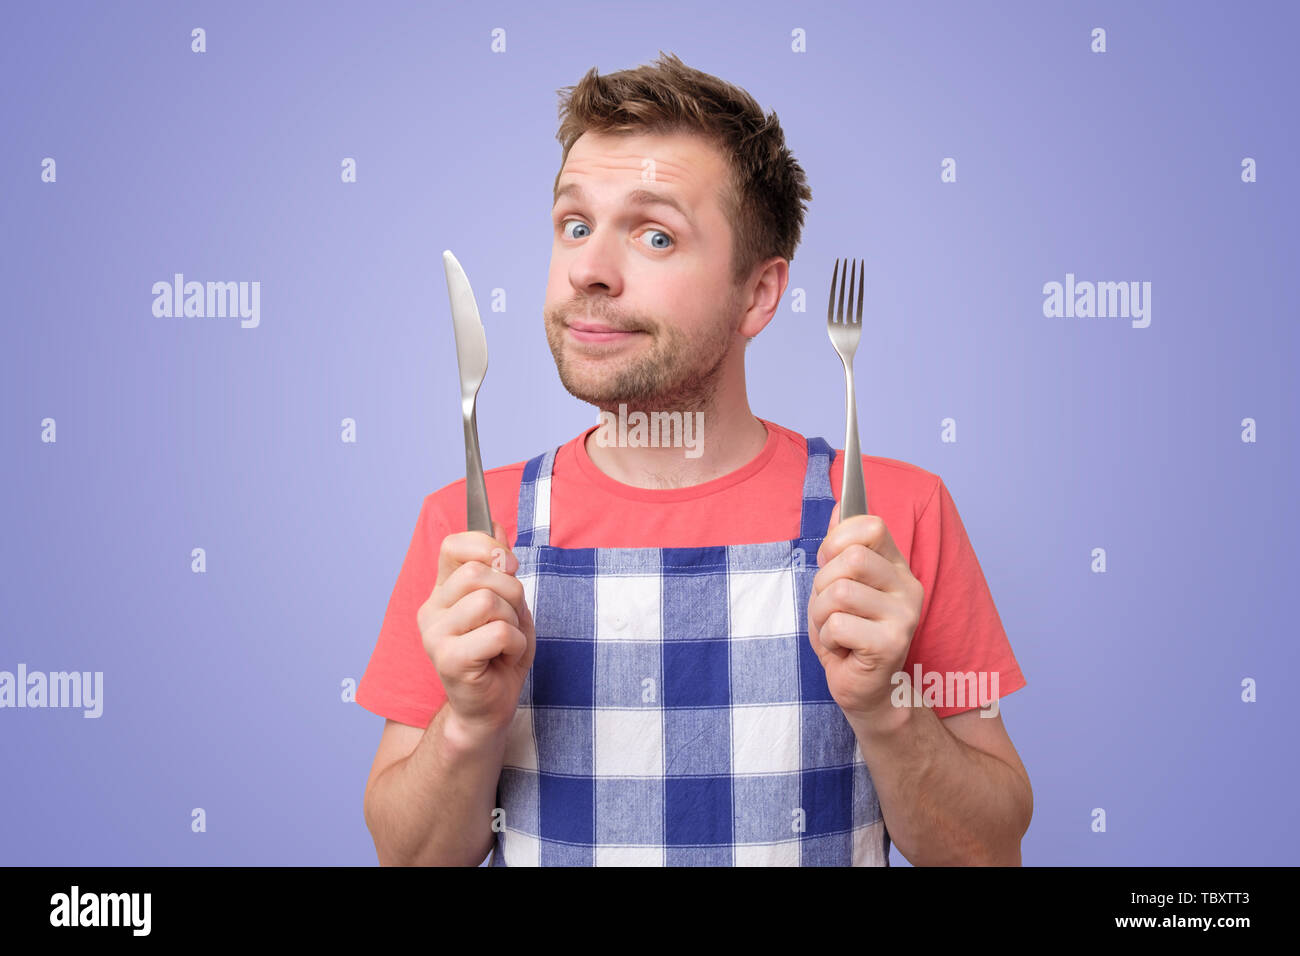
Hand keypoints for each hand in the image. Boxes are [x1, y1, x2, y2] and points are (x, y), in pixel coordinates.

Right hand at [418, 520, 535, 739]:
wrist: (490, 707)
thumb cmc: (500, 654)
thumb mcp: (507, 602)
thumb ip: (499, 566)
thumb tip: (495, 524)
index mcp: (443, 591)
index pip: (453, 545)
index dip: (486, 546)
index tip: (507, 565)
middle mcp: (431, 610)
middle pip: (476, 573)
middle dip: (511, 591)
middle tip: (512, 618)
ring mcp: (434, 635)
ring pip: (488, 601)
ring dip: (513, 622)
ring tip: (507, 642)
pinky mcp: (447, 660)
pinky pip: (496, 633)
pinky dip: (515, 644)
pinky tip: (505, 658)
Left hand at [808, 502, 923, 722]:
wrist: (867, 691)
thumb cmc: (848, 637)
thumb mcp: (837, 585)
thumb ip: (839, 548)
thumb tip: (841, 505)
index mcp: (896, 567)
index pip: (872, 525)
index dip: (838, 539)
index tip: (829, 561)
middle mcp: (907, 586)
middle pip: (852, 557)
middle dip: (822, 583)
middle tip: (829, 609)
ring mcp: (904, 615)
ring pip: (840, 591)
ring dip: (820, 615)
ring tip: (833, 631)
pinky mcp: (892, 643)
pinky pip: (838, 624)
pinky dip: (827, 639)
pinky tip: (842, 650)